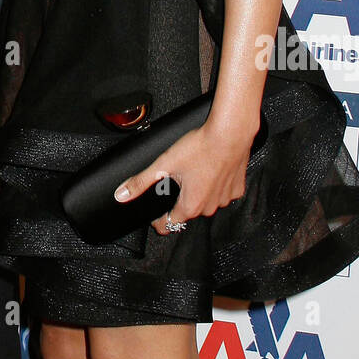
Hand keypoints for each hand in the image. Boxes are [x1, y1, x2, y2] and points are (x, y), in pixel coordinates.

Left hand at [113, 120, 254, 235]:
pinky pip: (221, 193)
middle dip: (178, 200)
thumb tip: (121, 194)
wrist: (230, 133)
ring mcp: (225, 200)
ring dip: (198, 193)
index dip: (158, 220)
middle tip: (174, 180)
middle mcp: (209, 208)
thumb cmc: (200, 147)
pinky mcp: (237, 189)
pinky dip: (215, 186)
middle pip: (187, 212)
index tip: (154, 212)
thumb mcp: (164, 163)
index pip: (169, 225)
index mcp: (190, 206)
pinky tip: (210, 170)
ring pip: (206, 203)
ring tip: (193, 172)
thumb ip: (142, 181)